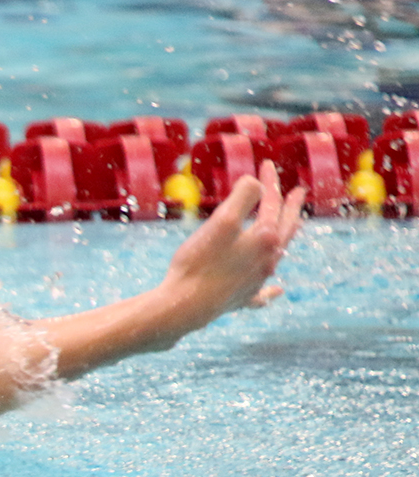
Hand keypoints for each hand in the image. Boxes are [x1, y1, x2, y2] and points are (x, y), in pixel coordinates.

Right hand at [159, 160, 305, 331]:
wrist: (184, 307)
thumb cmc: (199, 263)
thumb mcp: (221, 221)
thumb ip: (243, 196)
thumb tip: (255, 183)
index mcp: (265, 238)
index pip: (271, 203)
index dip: (269, 182)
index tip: (266, 164)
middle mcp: (267, 260)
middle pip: (285, 228)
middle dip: (290, 208)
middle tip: (298, 192)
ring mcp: (256, 281)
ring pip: (278, 256)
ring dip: (285, 239)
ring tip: (291, 229)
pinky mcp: (241, 299)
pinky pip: (262, 293)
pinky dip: (271, 290)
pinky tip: (277, 291)